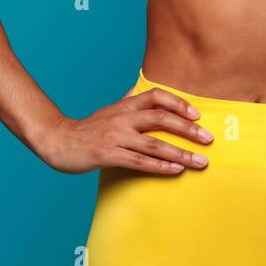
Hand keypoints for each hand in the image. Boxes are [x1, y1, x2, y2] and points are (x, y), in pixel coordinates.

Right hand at [37, 87, 212, 174]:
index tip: (198, 114)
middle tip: (209, 139)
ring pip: (154, 144)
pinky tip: (176, 171)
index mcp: (125, 106)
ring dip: (180, 153)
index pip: (156, 96)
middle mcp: (122, 118)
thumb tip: (147, 94)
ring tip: (200, 162)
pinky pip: (139, 162)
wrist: (56, 140)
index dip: (179, 103)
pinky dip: (160, 167)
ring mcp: (115, 137)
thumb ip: (130, 104)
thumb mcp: (111, 111)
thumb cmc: (88, 129)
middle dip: (188, 129)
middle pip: (160, 118)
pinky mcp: (107, 155)